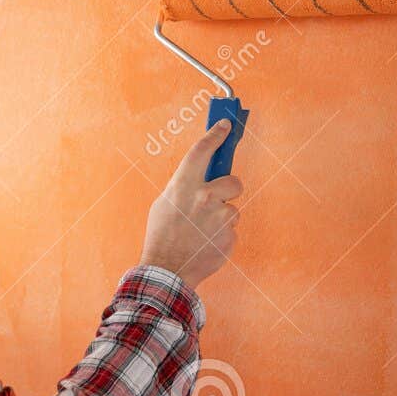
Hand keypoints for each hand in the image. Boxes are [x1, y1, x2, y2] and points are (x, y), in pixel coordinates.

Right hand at [140, 120, 243, 287]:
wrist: (168, 270)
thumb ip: (184, 187)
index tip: (225, 125)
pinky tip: (207, 242)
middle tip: (215, 202)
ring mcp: (220, 218)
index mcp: (184, 186)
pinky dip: (222, 235)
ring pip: (233, 209)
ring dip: (223, 218)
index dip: (215, 135)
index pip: (202, 151)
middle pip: (234, 181)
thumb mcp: (165, 203)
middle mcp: (205, 198)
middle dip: (228, 190)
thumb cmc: (162, 235)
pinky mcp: (229, 236)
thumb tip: (200, 178)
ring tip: (203, 231)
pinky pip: (232, 229)